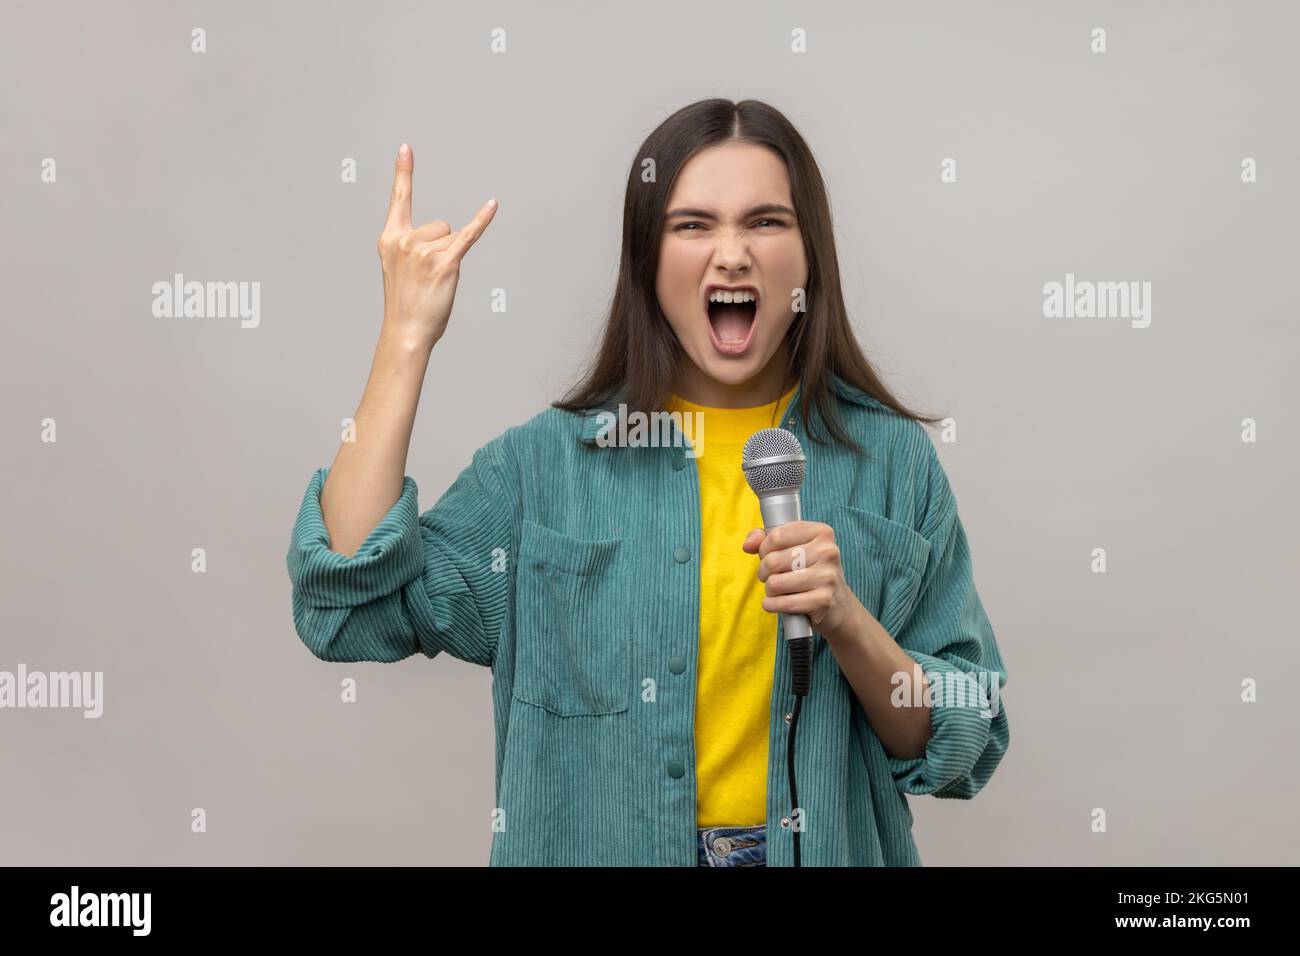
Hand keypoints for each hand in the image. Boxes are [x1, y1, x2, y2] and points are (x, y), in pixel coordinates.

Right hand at [376, 143, 497, 349]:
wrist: (406, 332)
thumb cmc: (406, 303)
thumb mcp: (400, 268)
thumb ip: (414, 245)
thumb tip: (447, 236)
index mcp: (390, 238)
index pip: (399, 199)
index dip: (404, 172)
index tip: (406, 147)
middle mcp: (404, 240)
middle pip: (440, 225)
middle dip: (441, 247)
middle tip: (427, 277)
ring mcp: (423, 251)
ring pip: (452, 238)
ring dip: (450, 258)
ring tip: (435, 282)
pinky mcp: (445, 262)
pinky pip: (468, 235)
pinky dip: (482, 221)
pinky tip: (493, 205)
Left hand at [742, 521, 862, 642]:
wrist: (838, 605)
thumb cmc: (809, 571)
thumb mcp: (793, 548)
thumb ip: (765, 540)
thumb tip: (748, 544)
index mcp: (821, 532)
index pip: (776, 536)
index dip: (764, 549)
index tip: (768, 556)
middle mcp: (828, 552)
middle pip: (773, 561)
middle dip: (763, 572)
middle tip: (772, 577)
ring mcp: (827, 577)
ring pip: (774, 583)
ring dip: (769, 591)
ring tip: (779, 590)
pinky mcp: (823, 601)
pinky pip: (782, 603)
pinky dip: (772, 605)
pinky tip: (777, 603)